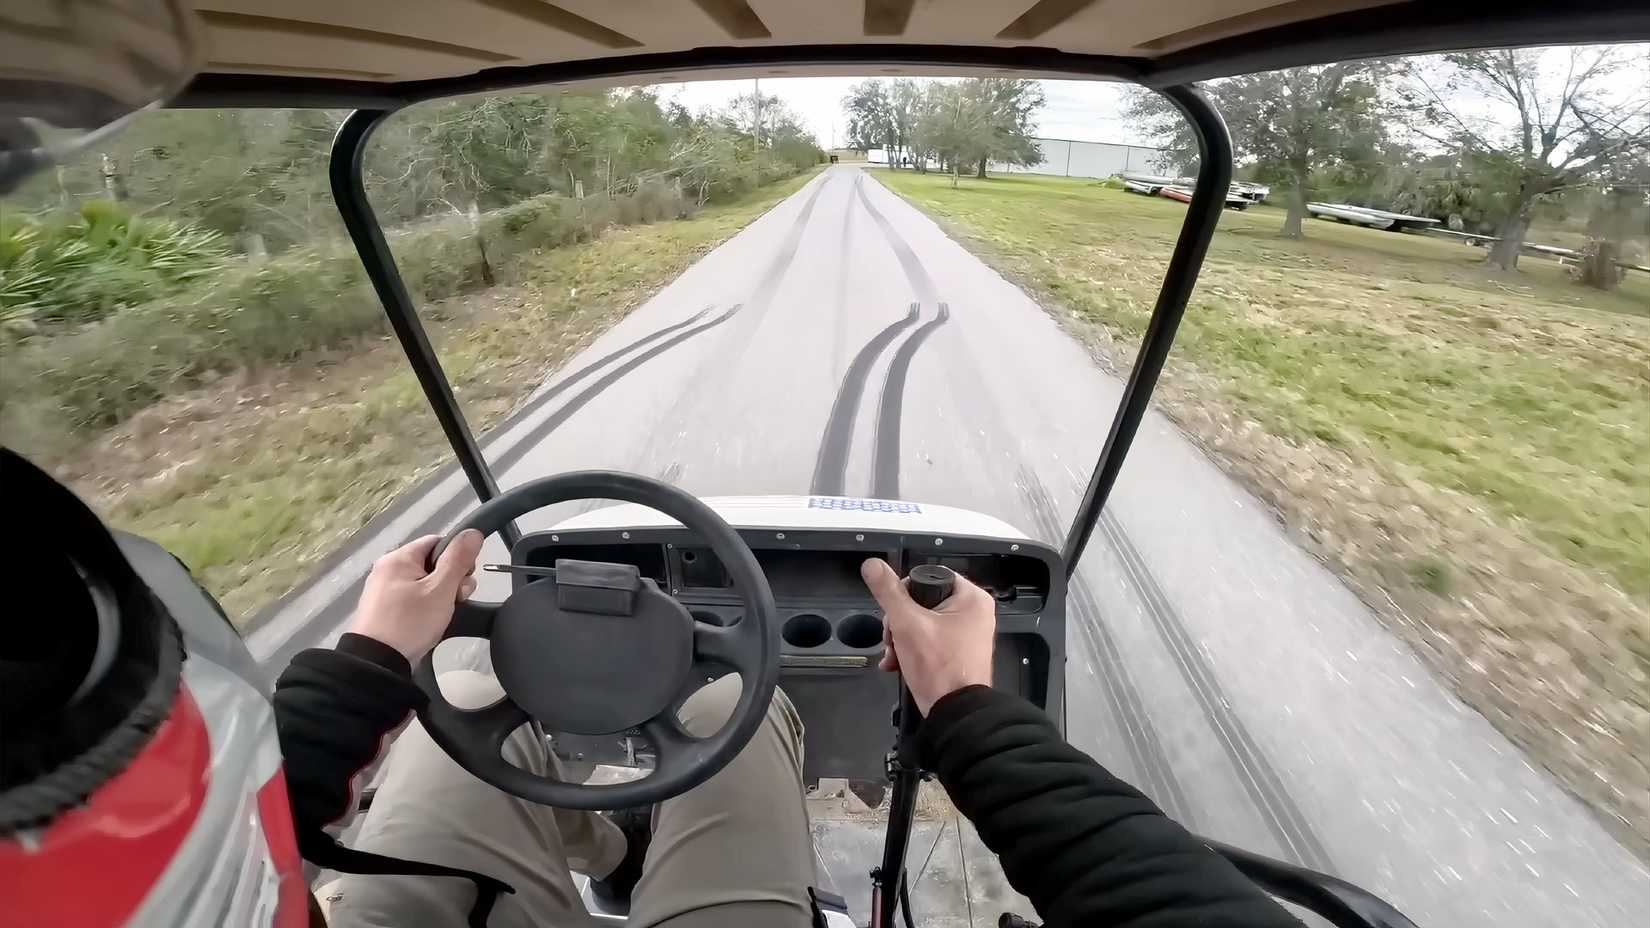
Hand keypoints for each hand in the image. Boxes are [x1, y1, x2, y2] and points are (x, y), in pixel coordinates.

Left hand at [347, 530, 484, 664]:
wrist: (378, 662)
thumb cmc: (410, 621)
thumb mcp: (441, 589)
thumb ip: (458, 559)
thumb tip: (472, 533)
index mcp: (399, 558)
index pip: (437, 542)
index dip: (457, 556)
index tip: (465, 577)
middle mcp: (388, 569)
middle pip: (432, 564)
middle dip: (452, 580)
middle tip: (457, 600)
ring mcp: (384, 591)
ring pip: (424, 584)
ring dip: (441, 596)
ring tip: (444, 615)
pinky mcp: (383, 610)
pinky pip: (412, 599)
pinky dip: (425, 607)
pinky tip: (430, 623)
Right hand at [861, 558, 994, 715]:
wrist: (954, 713)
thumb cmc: (937, 666)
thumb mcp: (907, 623)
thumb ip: (888, 592)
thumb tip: (872, 565)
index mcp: (972, 598)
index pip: (930, 577)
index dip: (905, 591)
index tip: (893, 611)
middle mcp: (975, 613)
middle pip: (923, 602)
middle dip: (899, 622)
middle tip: (891, 638)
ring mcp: (968, 635)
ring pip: (923, 623)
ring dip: (900, 638)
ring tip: (892, 655)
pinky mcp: (959, 653)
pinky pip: (931, 641)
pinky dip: (912, 651)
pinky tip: (896, 664)